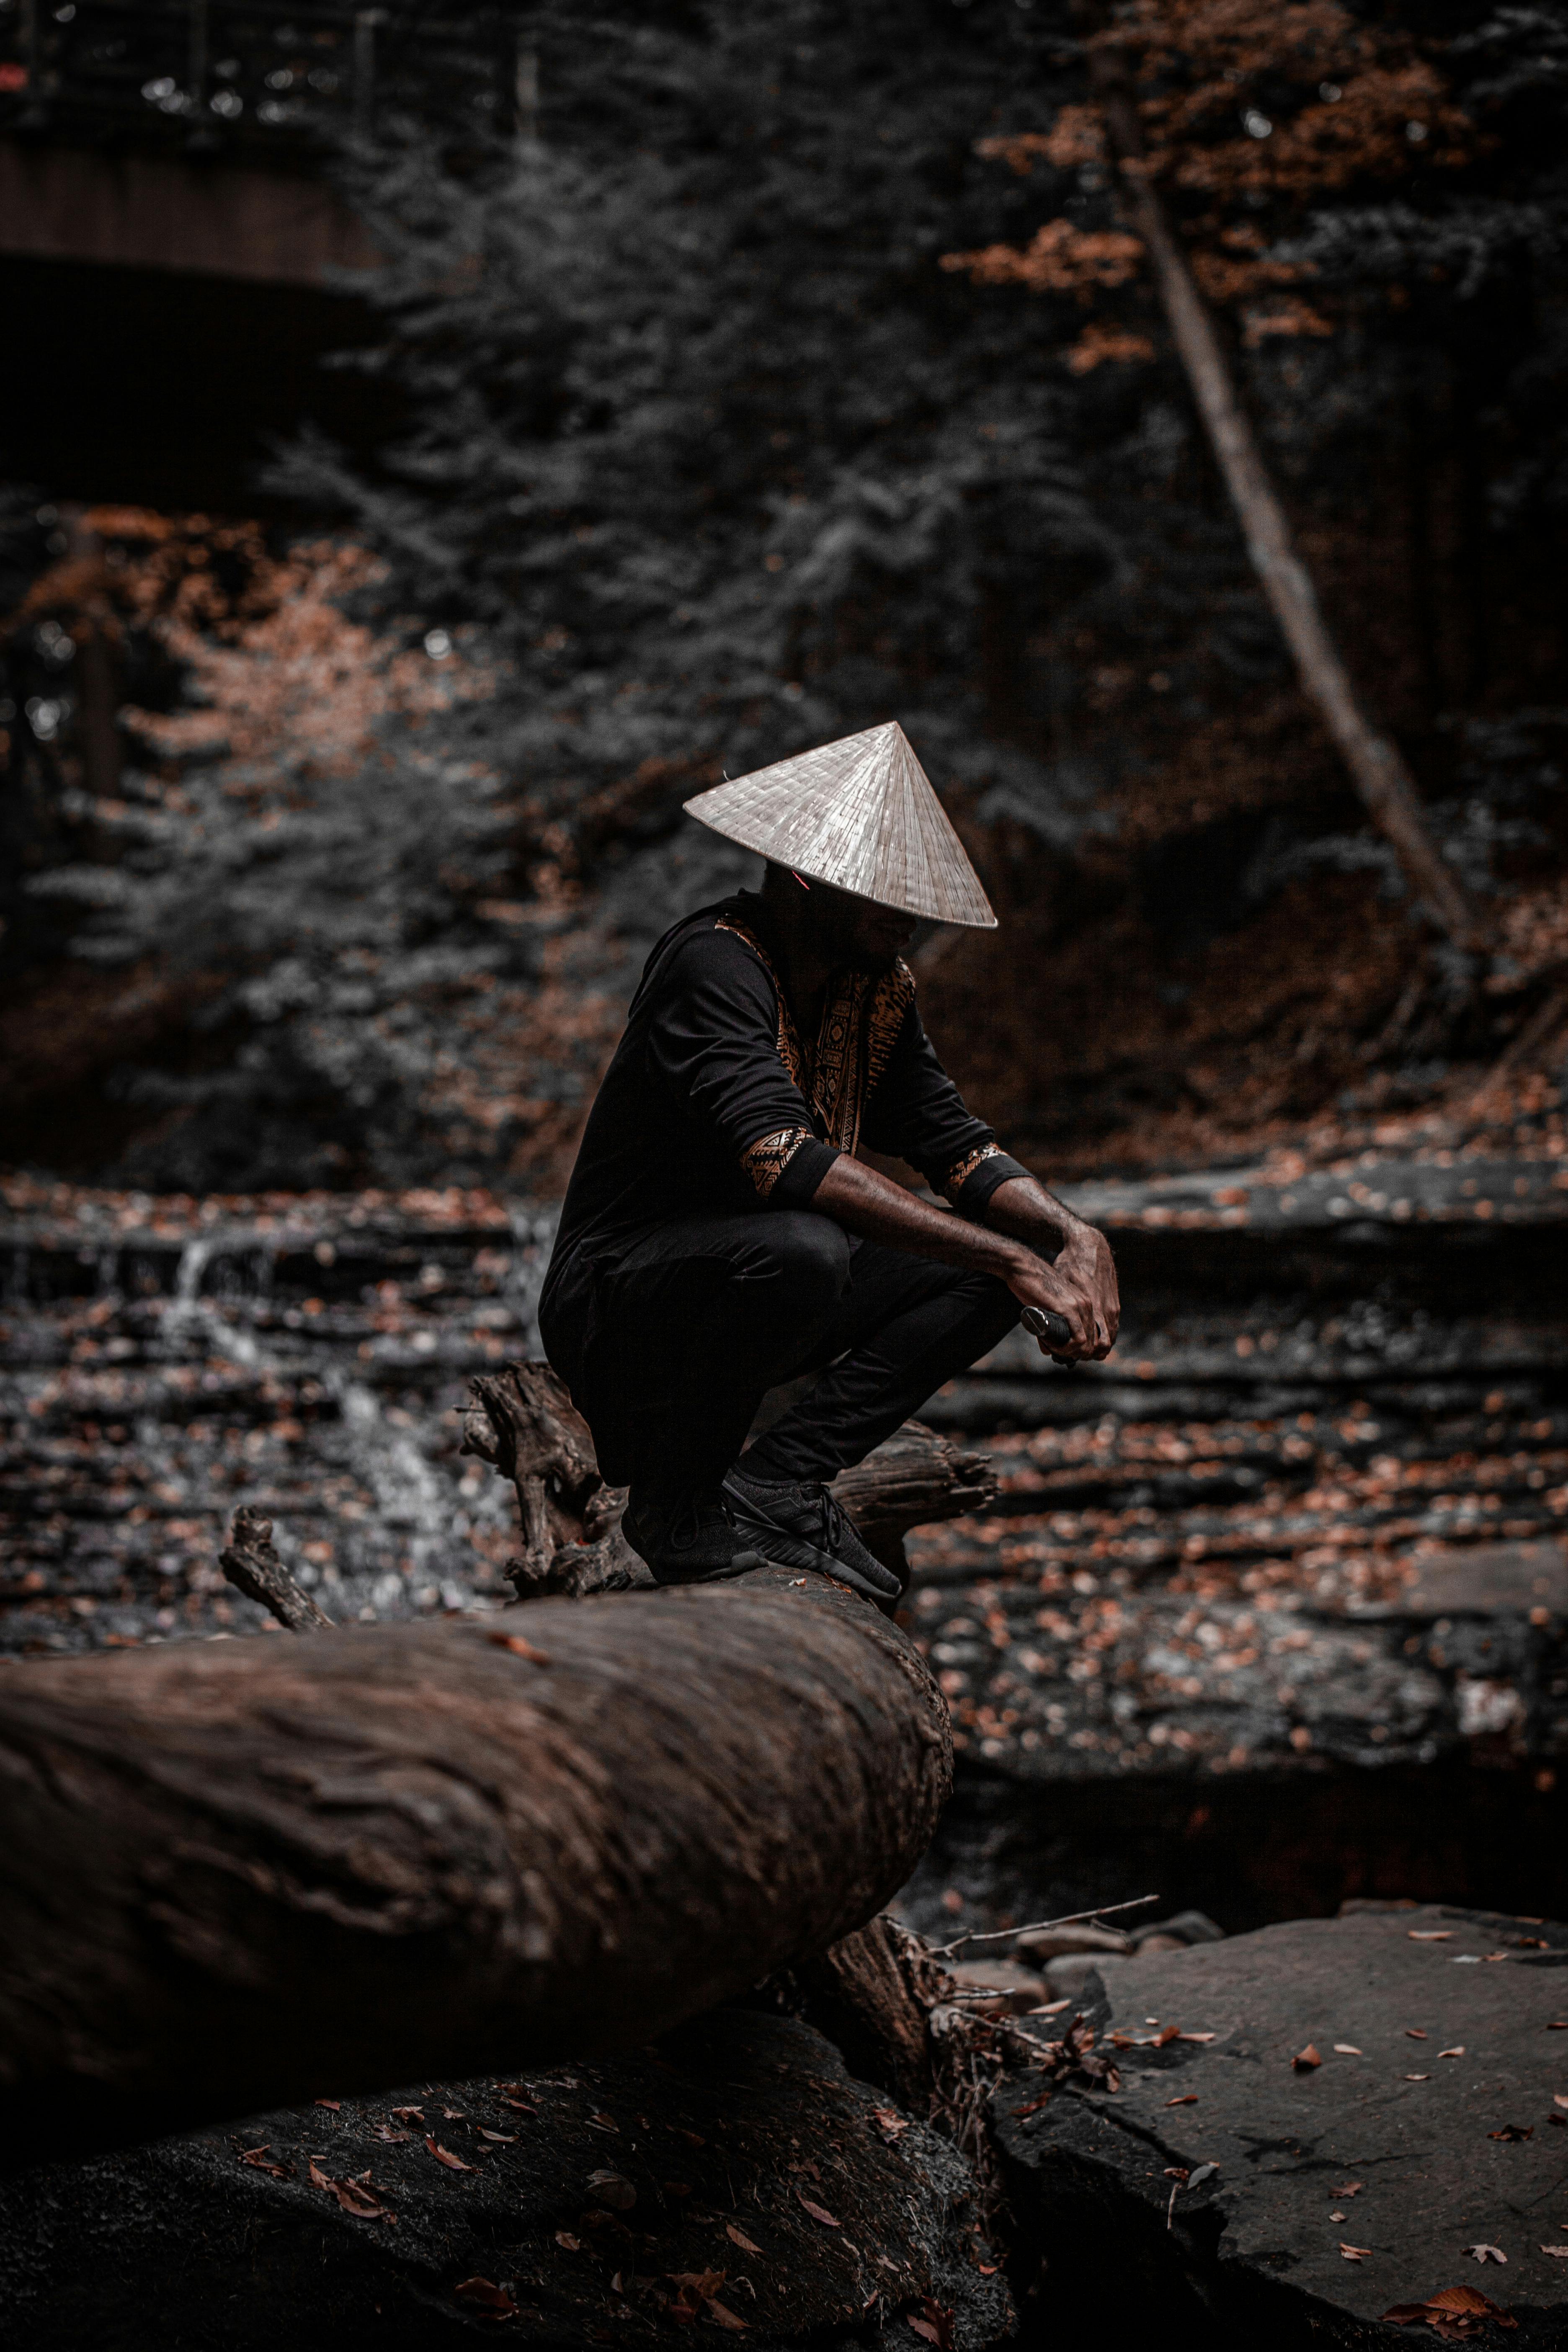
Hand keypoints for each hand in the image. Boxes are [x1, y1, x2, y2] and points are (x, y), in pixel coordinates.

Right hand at [1005, 1220, 1118, 1361]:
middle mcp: (1087, 1305)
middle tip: (1056, 1353)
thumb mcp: (1048, 1308)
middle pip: (1091, 1343)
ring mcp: (1080, 1306)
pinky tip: (1053, 1347)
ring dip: (1069, 1352)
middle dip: (1074, 1353)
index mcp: (1085, 1303)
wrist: (1023, 1268)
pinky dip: (1066, 1349)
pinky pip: (1078, 1339)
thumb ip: (1050, 1327)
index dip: (1077, 1350)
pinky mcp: (1069, 1309)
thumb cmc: (1031, 1286)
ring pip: (1086, 1344)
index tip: (1060, 1350)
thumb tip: (1048, 1351)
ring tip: (1051, 1349)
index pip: (1091, 1336)